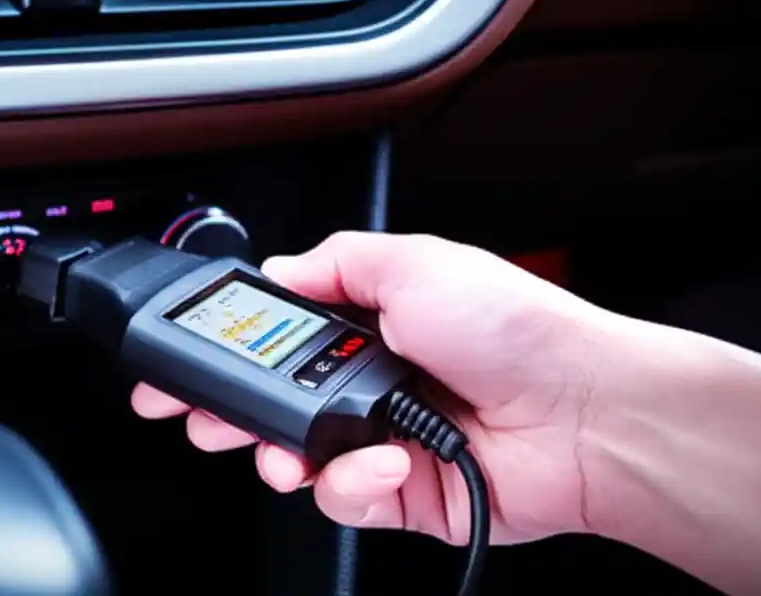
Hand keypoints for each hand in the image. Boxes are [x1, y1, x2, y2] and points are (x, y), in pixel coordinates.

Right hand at [132, 232, 613, 545]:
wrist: (585, 413)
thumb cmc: (517, 329)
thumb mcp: (414, 262)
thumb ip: (333, 264)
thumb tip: (278, 271)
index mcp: (364, 324)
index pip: (271, 338)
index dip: (220, 351)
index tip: (176, 364)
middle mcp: (365, 382)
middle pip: (267, 403)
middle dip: (221, 412)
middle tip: (192, 415)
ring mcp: (377, 440)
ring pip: (291, 459)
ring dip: (280, 454)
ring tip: (287, 451)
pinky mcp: (397, 493)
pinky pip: (340, 497)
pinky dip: (352, 483)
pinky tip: (384, 462)